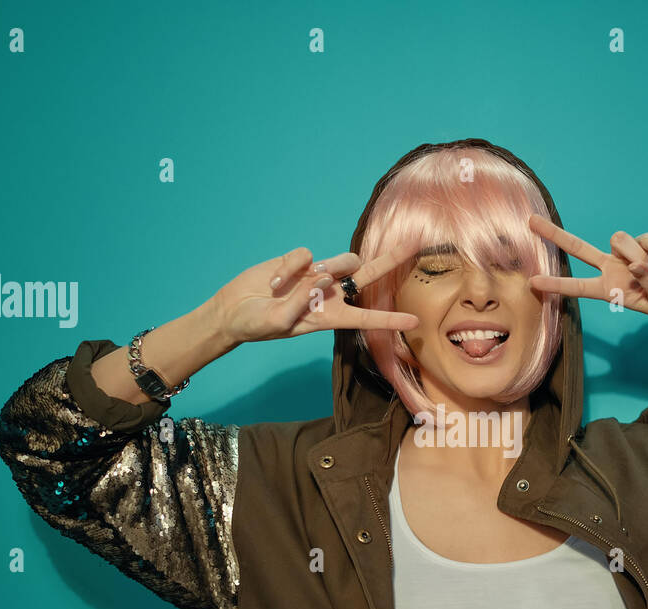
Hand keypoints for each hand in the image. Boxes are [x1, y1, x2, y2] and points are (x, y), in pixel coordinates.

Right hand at [214, 237, 422, 343]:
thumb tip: (320, 277)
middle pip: (368, 275)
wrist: (233, 310)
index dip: (390, 320)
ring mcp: (315, 275)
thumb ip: (299, 303)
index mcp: (330, 317)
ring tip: (286, 286)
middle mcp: (329, 295)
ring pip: (339, 261)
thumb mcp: (278, 323)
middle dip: (390, 259)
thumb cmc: (256, 325)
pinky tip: (273, 281)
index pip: (367, 318)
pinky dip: (289, 267)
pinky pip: (305, 254)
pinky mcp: (299, 261)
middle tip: (414, 244)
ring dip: (322, 268)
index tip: (415, 322)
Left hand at [526, 214, 647, 326]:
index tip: (533, 282)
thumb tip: (636, 263)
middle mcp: (613, 270)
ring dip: (634, 251)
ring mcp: (628, 255)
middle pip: (578, 249)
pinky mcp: (645, 244)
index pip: (577, 287)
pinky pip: (643, 237)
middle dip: (554, 235)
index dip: (556, 285)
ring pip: (618, 239)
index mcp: (610, 291)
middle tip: (530, 221)